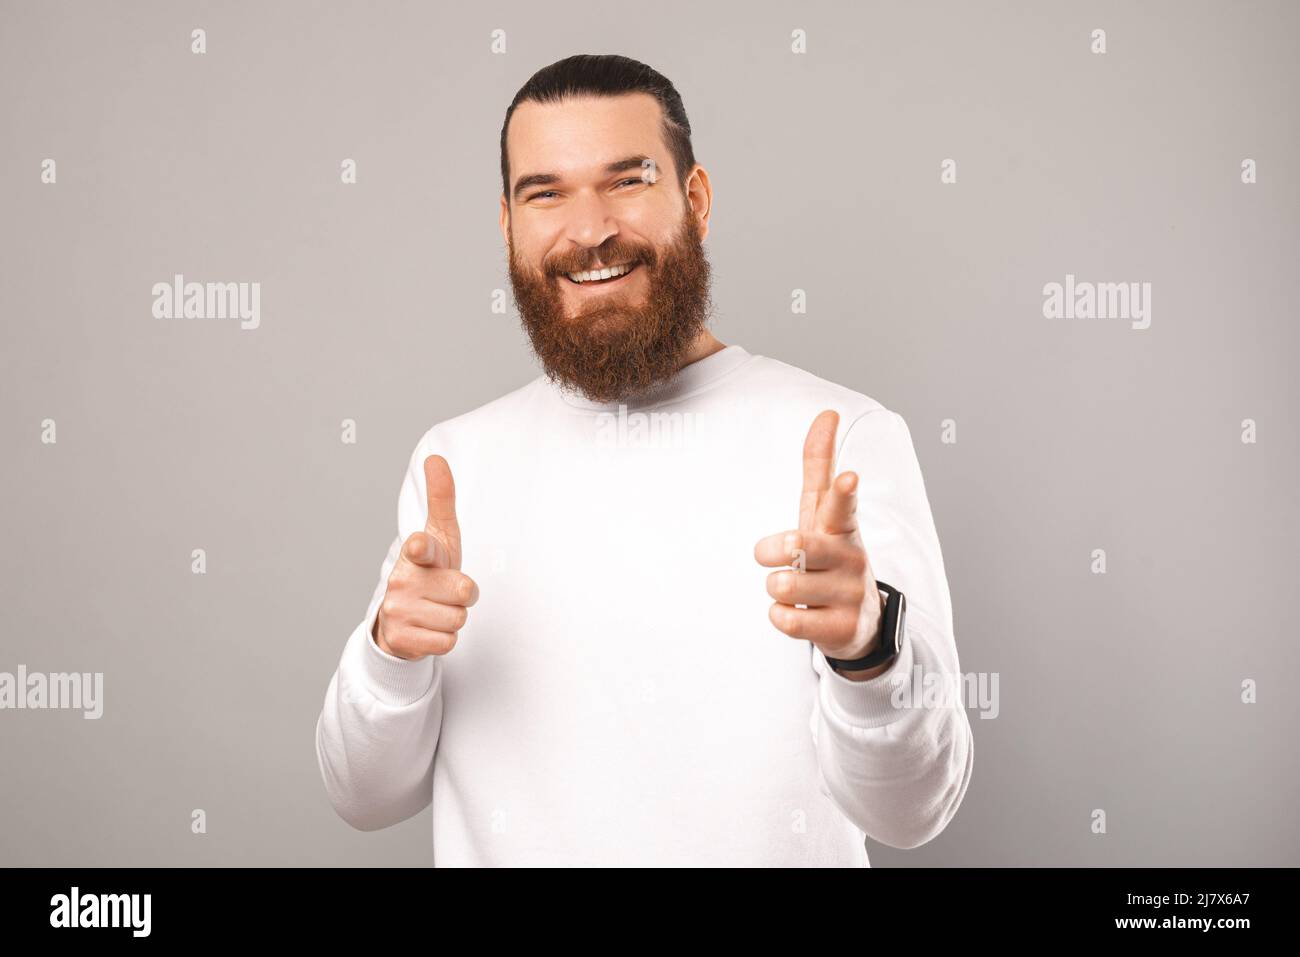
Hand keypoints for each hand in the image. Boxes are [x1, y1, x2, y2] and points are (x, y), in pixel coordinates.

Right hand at [373, 455, 478, 659]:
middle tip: (446, 591)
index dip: (424, 548)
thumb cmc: (430, 571)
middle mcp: (403, 579)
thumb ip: (441, 499)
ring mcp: (399, 609)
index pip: (422, 547)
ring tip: (436, 609)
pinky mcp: (402, 639)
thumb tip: (436, 458)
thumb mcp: (439, 537)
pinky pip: (448, 642)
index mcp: (416, 553)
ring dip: (454, 618)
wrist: (400, 619)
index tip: (420, 545)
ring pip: (459, 619)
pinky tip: (429, 629)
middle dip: (464, 596)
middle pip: (465, 592)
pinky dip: (445, 639)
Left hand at [753, 410, 888, 680]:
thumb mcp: (824, 514)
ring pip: (782, 585)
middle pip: (799, 546)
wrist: (859, 622)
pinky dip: (781, 617)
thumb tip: (827, 412)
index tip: (849, 477)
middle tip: (778, 556)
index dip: (843, 491)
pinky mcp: (842, 630)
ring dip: (776, 587)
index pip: (842, 504)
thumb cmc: (831, 555)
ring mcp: (849, 595)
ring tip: (795, 589)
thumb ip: (821, 466)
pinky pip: (785, 620)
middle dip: (773, 549)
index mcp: (842, 526)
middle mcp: (850, 558)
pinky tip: (799, 615)